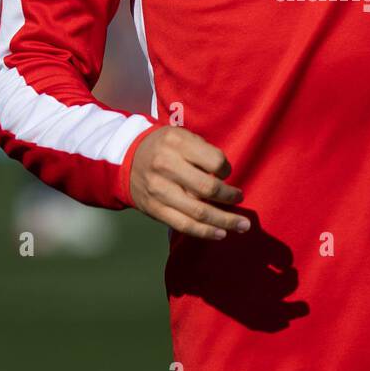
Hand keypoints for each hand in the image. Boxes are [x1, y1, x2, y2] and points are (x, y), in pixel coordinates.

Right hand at [129, 125, 250, 238]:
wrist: (127, 158)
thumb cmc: (164, 147)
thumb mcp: (181, 136)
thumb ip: (202, 152)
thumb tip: (226, 179)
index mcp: (176, 142)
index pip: (214, 160)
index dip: (226, 169)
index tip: (227, 174)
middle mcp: (166, 165)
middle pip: (208, 188)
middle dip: (230, 197)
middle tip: (241, 199)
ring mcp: (158, 190)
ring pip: (198, 211)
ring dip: (225, 221)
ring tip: (242, 226)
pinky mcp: (154, 209)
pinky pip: (183, 225)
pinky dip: (205, 232)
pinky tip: (221, 234)